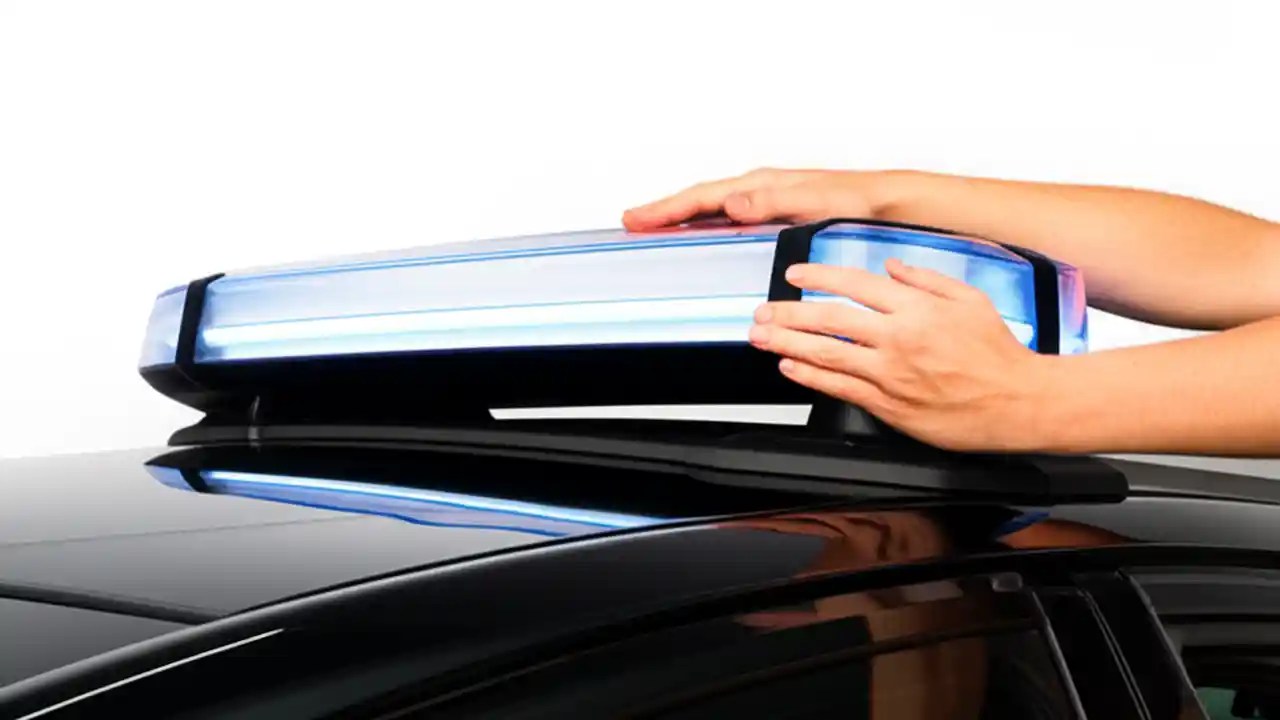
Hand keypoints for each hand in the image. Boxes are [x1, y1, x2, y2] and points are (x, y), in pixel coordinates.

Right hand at [622, 167, 886, 229]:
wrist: (886, 204)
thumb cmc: (855, 203)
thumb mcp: (812, 202)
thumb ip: (771, 203)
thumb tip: (730, 204)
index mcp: (761, 185)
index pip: (702, 197)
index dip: (667, 209)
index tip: (637, 218)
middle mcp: (758, 191)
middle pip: (698, 201)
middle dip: (663, 211)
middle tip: (630, 222)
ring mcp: (764, 203)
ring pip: (710, 210)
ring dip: (681, 219)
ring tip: (653, 228)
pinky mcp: (773, 217)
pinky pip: (727, 220)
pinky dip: (705, 226)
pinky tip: (700, 239)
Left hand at [750, 259, 1052, 451]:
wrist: (1020, 403)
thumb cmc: (999, 354)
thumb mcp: (969, 300)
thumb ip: (926, 279)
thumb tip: (892, 266)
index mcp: (917, 308)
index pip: (854, 284)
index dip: (818, 276)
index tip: (795, 273)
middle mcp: (899, 339)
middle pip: (829, 319)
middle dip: (787, 313)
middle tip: (762, 311)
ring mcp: (891, 375)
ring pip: (827, 355)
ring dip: (787, 344)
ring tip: (761, 337)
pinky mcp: (890, 406)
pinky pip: (840, 389)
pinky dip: (810, 376)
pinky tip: (790, 367)